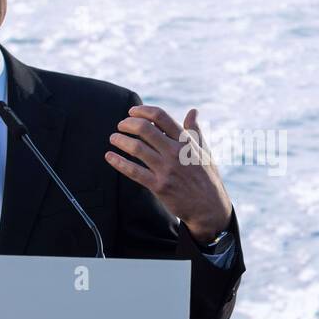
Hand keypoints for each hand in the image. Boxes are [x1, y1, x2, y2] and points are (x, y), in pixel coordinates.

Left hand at [105, 104, 232, 242]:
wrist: (209, 207)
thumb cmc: (207, 177)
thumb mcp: (205, 151)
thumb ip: (195, 131)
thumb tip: (193, 111)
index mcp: (186, 141)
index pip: (161, 117)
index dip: (142, 111)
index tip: (132, 111)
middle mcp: (175, 153)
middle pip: (145, 129)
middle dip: (128, 123)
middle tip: (121, 125)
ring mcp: (166, 170)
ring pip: (137, 148)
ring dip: (120, 140)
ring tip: (114, 138)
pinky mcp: (159, 186)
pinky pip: (134, 172)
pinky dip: (119, 162)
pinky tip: (110, 156)